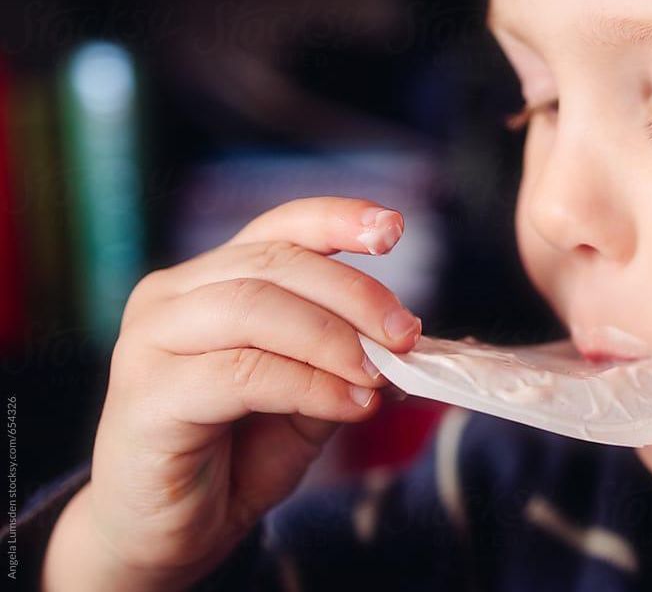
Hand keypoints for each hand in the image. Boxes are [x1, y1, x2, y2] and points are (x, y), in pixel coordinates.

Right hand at [43, 197, 421, 589]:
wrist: (171, 535)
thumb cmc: (237, 456)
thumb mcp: (309, 398)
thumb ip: (345, 360)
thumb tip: (404, 338)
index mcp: (213, 280)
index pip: (280, 227)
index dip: (338, 219)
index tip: (394, 229)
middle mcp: (173, 296)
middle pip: (276, 264)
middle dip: (354, 295)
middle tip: (405, 335)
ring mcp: (149, 341)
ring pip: (255, 309)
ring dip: (332, 340)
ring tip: (377, 377)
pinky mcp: (145, 396)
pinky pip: (242, 373)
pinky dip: (309, 385)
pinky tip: (349, 406)